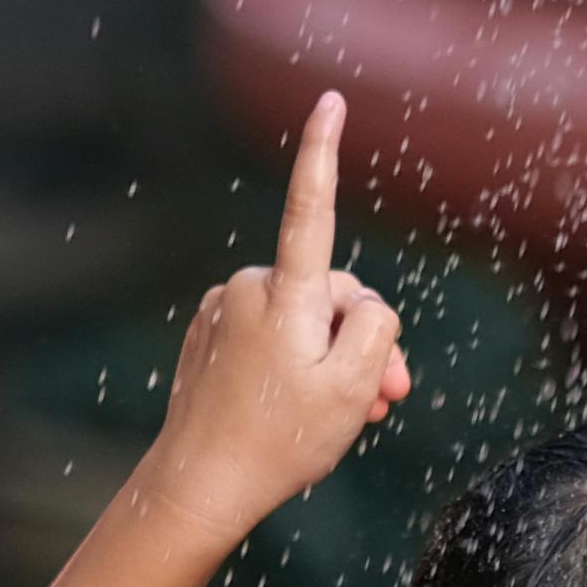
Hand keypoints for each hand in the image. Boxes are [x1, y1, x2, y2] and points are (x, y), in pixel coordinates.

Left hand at [152, 95, 409, 523]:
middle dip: (364, 338)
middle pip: (333, 292)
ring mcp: (224, 311)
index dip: (323, 151)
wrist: (199, 486)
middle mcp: (249, 290)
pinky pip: (273, 333)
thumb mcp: (357, 385)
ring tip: (344, 414)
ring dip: (334, 357)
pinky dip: (296, 361)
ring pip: (305, 317)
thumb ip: (376, 326)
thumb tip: (358, 302)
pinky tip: (295, 407)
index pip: (311, 208)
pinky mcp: (210, 334)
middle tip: (386, 400)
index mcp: (285, 294)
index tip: (329, 100)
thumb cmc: (281, 438)